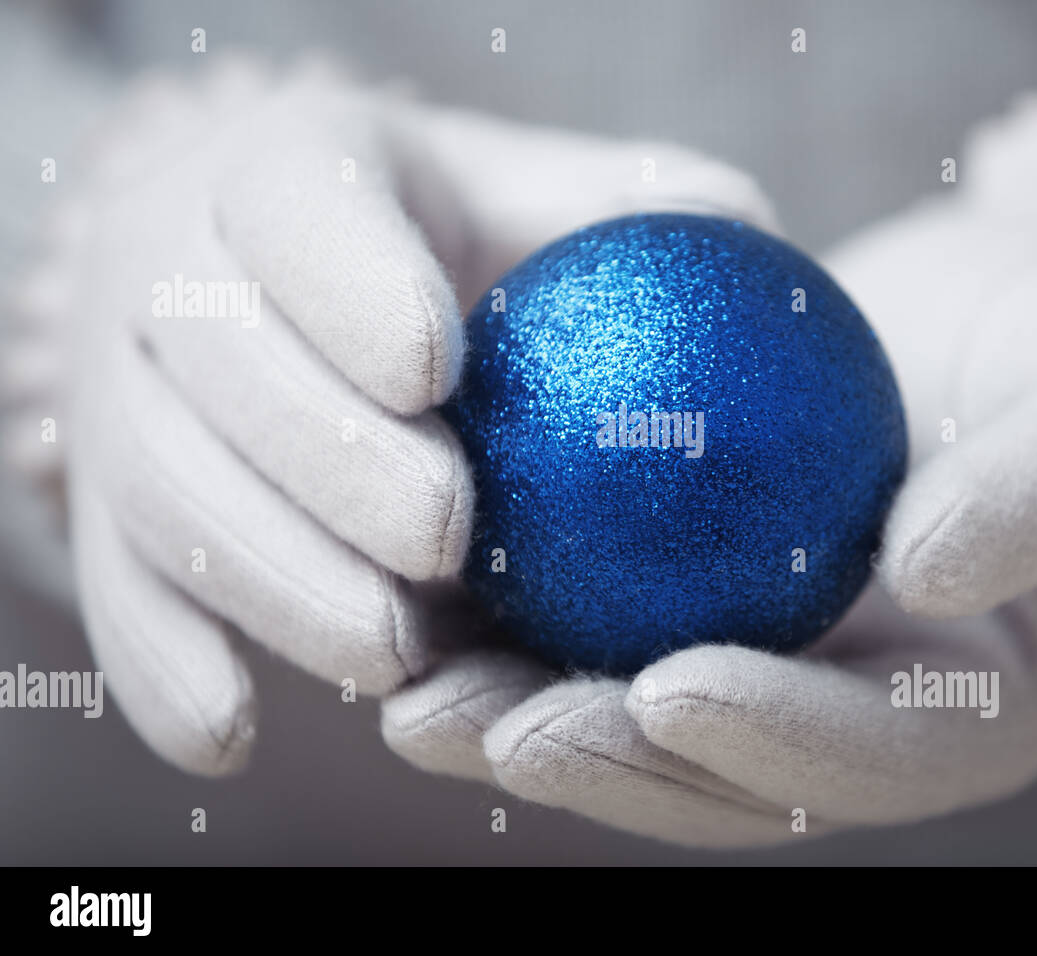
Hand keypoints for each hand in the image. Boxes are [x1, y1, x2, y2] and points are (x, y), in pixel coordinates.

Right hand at [6, 57, 775, 776]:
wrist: (258, 281)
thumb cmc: (433, 240)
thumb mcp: (526, 192)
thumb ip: (631, 208)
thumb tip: (766, 243)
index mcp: (281, 174)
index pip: (301, 211)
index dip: (354, 287)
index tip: (439, 370)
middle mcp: (166, 278)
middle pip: (221, 361)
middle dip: (326, 454)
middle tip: (443, 539)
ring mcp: (121, 401)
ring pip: (165, 492)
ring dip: (270, 580)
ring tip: (389, 655)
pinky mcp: (103, 506)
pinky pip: (116, 591)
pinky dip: (163, 668)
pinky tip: (231, 737)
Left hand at [384, 83, 1036, 843]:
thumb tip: (919, 570)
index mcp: (972, 709)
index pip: (871, 755)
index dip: (769, 741)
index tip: (665, 686)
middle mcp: (859, 704)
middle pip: (727, 771)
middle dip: (605, 764)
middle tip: (486, 726)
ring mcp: (779, 655)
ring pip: (641, 718)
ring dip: (523, 716)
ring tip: (412, 693)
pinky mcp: (711, 590)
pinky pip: (608, 616)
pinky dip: (521, 613)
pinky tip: (428, 584)